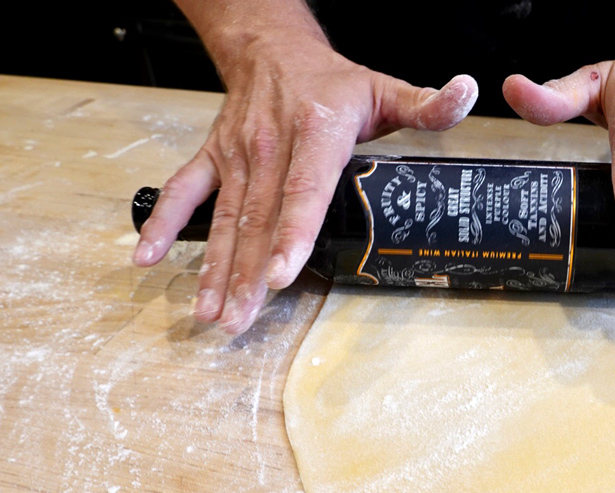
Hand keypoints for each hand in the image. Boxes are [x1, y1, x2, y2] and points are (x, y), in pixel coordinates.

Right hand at [133, 34, 477, 333]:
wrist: (270, 49)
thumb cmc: (330, 81)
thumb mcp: (382, 89)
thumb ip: (425, 104)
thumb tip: (465, 94)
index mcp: (316, 134)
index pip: (303, 192)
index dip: (291, 236)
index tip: (281, 276)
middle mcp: (270, 147)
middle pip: (258, 219)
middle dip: (247, 274)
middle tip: (240, 321)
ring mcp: (236, 154)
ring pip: (224, 218)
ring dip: (214, 268)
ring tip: (211, 313)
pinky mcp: (211, 156)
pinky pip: (183, 191)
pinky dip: (164, 224)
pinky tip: (148, 259)